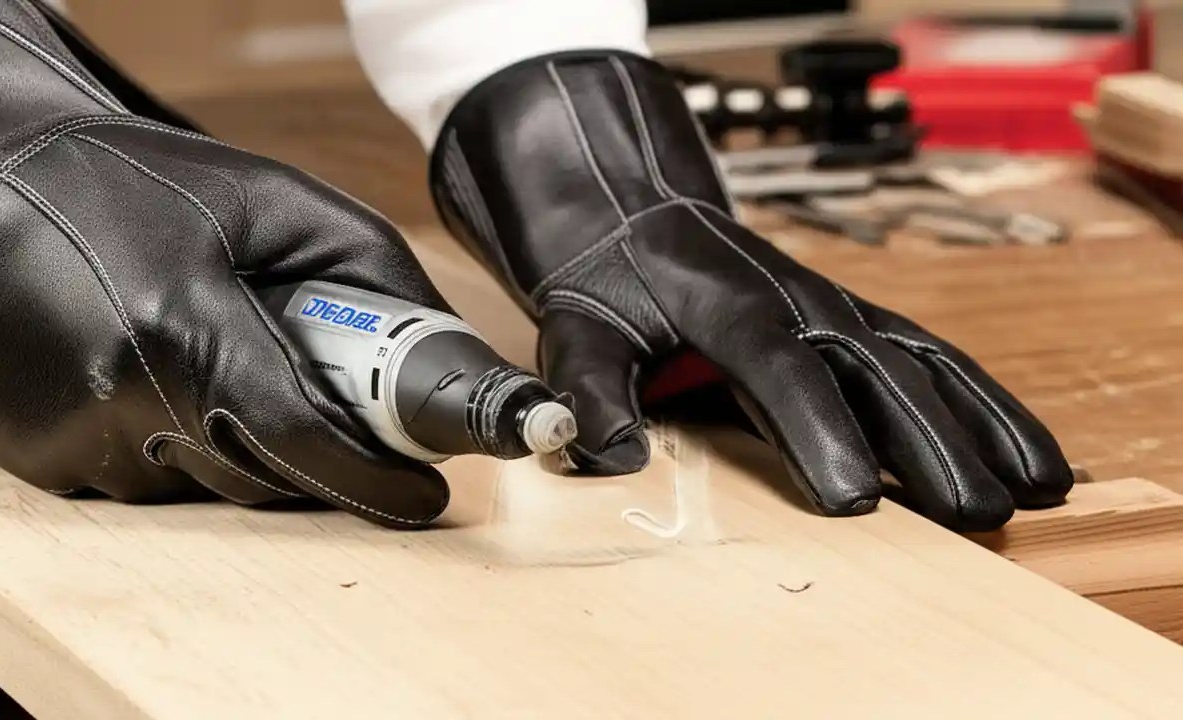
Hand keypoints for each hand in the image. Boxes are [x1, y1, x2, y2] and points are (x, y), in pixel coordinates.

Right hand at [0, 0, 449, 525]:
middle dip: (319, 454)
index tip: (425, 489)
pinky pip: (147, 480)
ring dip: (244, 447)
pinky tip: (159, 375)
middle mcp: (122, 401)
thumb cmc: (124, 180)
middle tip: (338, 406)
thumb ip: (366, 263)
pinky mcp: (39, 460)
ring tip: (222, 360)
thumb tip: (437, 338)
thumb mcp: (265, 194)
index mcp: (182, 329)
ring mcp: (73, 441)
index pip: (306, 441)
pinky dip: (180, 444)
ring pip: (209, 487)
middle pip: (267, 477)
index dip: (377, 477)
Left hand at [429, 51, 1071, 529]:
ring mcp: (840, 309)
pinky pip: (938, 359)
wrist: (638, 217)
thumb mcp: (575, 333)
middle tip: (972, 515)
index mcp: (729, 308)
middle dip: (929, 443)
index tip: (852, 502)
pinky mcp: (861, 321)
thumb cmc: (610, 286)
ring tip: (1036, 490)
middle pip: (876, 371)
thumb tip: (609, 452)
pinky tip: (1032, 455)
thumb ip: (587, 390)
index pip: (781, 368)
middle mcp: (800, 304)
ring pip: (926, 363)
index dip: (818, 430)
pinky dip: (990, 404)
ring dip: (985, 424)